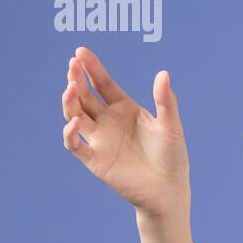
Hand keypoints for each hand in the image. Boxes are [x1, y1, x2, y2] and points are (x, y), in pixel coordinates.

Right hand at [61, 46, 190, 218]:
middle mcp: (108, 121)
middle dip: (76, 79)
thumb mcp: (171, 125)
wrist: (169, 190)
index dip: (91, 68)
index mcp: (125, 108)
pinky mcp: (95, 160)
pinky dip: (71, 134)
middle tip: (72, 64)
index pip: (103, 83)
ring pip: (75, 116)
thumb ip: (166, 100)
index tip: (80, 52)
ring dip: (70, 102)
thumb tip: (163, 73)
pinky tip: (74, 122)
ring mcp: (100, 140)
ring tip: (71, 86)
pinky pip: (75, 145)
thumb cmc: (172, 156)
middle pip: (85, 96)